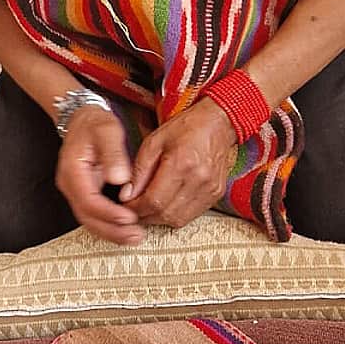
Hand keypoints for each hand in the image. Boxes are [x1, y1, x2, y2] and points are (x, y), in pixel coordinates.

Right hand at [56, 107, 144, 245]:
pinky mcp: (84, 193)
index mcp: (72, 171)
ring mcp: (75, 191)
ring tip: (133, 237)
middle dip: (111, 230)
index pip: (88, 201)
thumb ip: (113, 154)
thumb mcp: (106, 130)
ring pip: (89, 220)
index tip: (129, 218)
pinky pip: (93, 215)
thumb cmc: (94, 123)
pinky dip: (108, 225)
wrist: (81, 118)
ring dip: (111, 232)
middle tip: (135, 236)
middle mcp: (70, 184)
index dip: (109, 213)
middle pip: (87, 217)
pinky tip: (125, 229)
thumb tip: (119, 178)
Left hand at [122, 98, 237, 227]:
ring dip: (159, 218)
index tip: (126, 205)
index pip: (154, 201)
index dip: (136, 208)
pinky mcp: (216, 194)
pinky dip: (174, 215)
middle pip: (165, 214)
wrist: (218, 123)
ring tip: (148, 208)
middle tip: (134, 209)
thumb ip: (139, 170)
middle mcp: (198, 180)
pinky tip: (166, 204)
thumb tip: (128, 195)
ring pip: (178, 220)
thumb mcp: (154, 142)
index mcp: (181, 163)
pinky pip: (191, 216)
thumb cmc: (186, 127)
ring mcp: (210, 189)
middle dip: (145, 216)